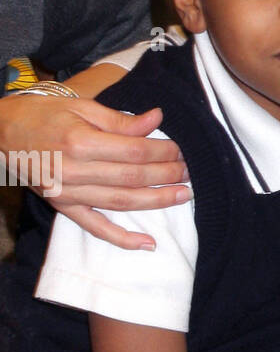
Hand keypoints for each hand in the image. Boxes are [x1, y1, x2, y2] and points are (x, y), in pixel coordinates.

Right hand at [0, 96, 188, 249]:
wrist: (5, 132)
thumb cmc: (47, 115)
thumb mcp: (83, 108)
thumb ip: (121, 120)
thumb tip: (157, 119)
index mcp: (80, 142)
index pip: (134, 151)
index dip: (162, 152)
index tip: (181, 150)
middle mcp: (74, 172)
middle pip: (132, 178)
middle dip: (166, 175)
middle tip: (190, 172)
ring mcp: (68, 194)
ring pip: (120, 203)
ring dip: (156, 202)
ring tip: (183, 196)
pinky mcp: (63, 207)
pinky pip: (95, 227)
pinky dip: (121, 239)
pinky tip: (147, 244)